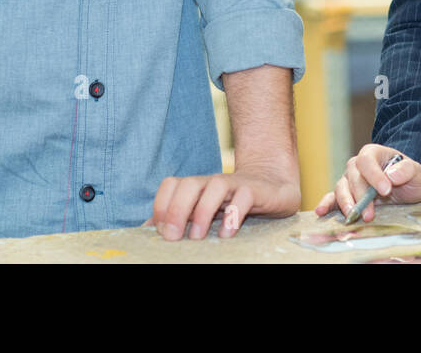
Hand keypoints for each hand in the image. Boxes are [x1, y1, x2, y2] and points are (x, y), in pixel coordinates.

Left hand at [144, 164, 298, 240]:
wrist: (274, 185)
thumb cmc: (234, 202)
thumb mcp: (205, 209)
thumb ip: (179, 217)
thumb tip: (145, 229)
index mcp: (197, 187)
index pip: (171, 184)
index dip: (162, 205)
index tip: (160, 232)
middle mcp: (212, 183)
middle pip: (189, 184)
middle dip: (177, 210)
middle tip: (173, 237)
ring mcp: (235, 185)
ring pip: (215, 186)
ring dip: (202, 211)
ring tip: (198, 237)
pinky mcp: (256, 191)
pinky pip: (244, 197)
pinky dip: (233, 215)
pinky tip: (227, 233)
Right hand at [314, 144, 420, 221]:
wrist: (405, 189)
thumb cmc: (409, 177)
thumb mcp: (416, 172)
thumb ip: (407, 170)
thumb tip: (392, 175)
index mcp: (373, 154)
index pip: (367, 160)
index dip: (374, 175)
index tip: (385, 190)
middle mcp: (357, 166)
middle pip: (353, 177)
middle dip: (361, 196)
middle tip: (370, 214)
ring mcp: (349, 181)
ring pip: (341, 188)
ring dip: (346, 203)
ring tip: (352, 217)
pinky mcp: (345, 196)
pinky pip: (332, 198)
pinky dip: (326, 204)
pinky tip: (321, 212)